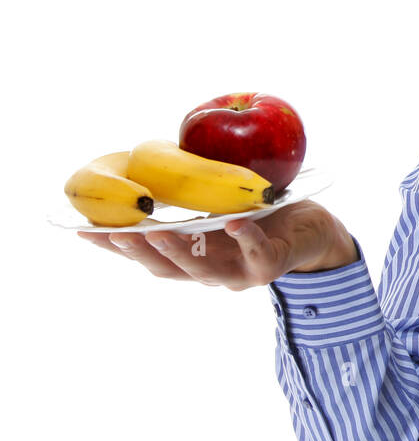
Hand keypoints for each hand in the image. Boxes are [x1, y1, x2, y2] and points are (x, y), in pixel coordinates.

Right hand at [76, 200, 346, 291]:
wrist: (312, 227)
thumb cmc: (260, 212)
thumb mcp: (217, 205)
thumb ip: (189, 199)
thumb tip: (148, 166)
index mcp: (194, 256)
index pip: (148, 256)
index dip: (116, 247)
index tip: (84, 230)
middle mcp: (212, 271)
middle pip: (168, 269)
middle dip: (139, 253)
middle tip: (115, 234)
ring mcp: (240, 273)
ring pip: (205, 269)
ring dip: (180, 251)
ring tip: (159, 231)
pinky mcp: (271, 266)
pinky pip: (257, 253)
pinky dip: (245, 239)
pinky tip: (234, 224)